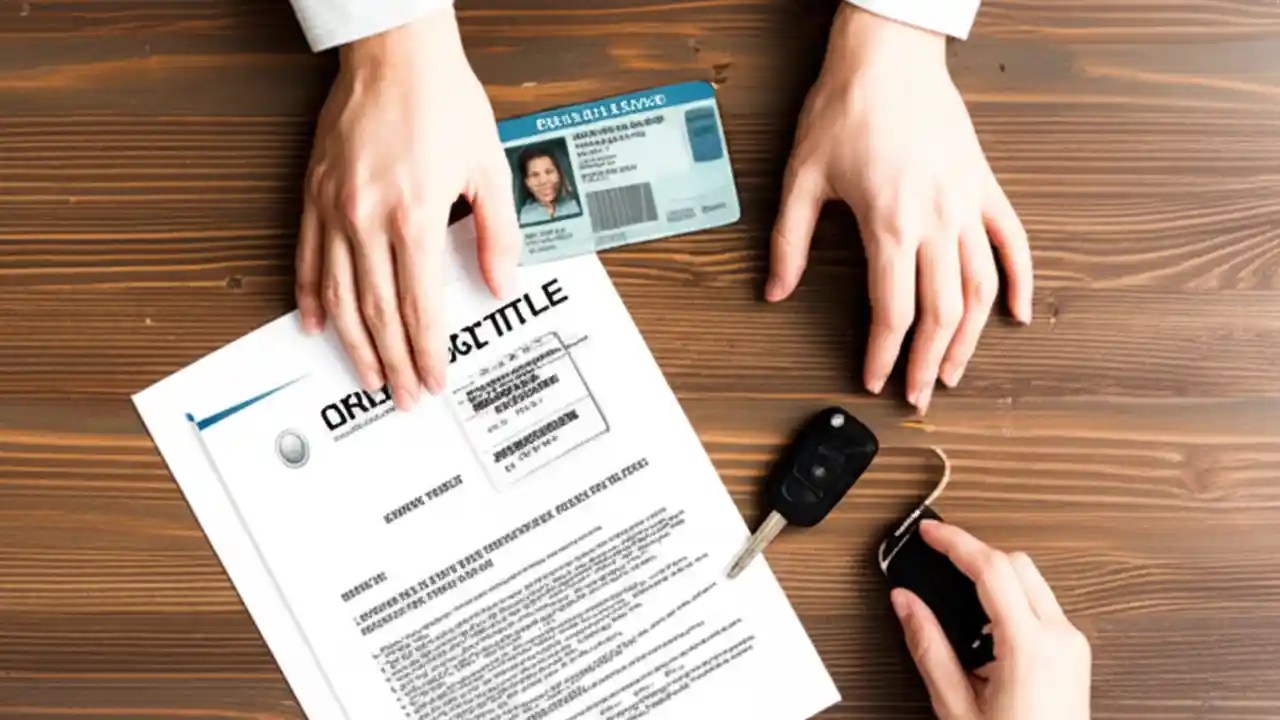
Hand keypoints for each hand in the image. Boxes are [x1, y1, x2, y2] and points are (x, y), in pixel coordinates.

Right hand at [296, 9, 519, 409]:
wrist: (394, 53)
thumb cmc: (443, 100)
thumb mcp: (487, 167)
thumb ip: (496, 233)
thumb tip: (499, 284)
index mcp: (416, 215)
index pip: (422, 305)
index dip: (428, 350)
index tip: (435, 379)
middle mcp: (368, 219)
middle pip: (379, 311)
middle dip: (394, 361)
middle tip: (404, 396)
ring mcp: (335, 208)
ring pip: (339, 294)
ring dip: (354, 344)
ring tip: (368, 377)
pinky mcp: (313, 194)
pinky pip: (306, 257)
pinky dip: (310, 296)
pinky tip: (316, 326)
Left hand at [767, 6, 1032, 412]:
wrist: (888, 57)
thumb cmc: (846, 108)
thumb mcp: (802, 178)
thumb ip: (789, 242)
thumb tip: (775, 291)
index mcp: (891, 224)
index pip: (893, 311)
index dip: (884, 354)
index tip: (875, 379)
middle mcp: (937, 221)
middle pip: (943, 311)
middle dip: (928, 362)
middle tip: (917, 395)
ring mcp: (967, 205)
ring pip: (981, 288)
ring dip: (971, 339)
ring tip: (955, 371)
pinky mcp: (984, 187)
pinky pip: (1013, 242)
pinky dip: (1021, 281)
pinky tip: (1018, 315)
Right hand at [892, 521, 1091, 719]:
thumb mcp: (955, 705)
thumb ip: (928, 646)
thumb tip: (906, 603)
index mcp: (1030, 647)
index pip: (992, 569)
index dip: (956, 542)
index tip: (930, 533)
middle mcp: (1060, 638)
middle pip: (1016, 563)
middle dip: (975, 553)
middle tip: (938, 556)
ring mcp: (1072, 644)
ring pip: (1032, 580)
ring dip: (994, 576)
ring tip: (958, 596)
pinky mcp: (1074, 652)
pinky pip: (1042, 604)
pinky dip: (1010, 599)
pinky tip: (985, 624)